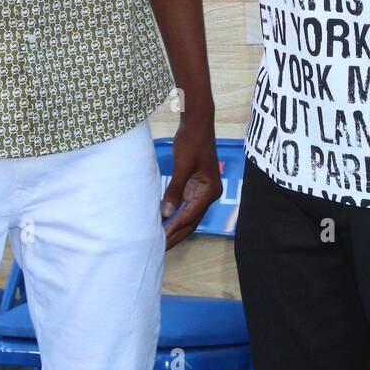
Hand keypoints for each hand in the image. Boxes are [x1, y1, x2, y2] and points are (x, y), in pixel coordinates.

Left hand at [160, 108, 221, 250]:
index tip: (161, 240)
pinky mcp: (194, 186)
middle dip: (176, 234)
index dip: (175, 229)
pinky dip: (174, 215)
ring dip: (175, 227)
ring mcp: (202, 191)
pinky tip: (163, 222)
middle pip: (191, 220)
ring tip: (159, 240)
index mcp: (210, 191)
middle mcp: (209, 194)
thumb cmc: (192, 140)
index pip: (190, 216)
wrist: (197, 122)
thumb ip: (175, 190)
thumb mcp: (182, 165)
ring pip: (188, 215)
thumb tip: (166, 214)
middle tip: (159, 248)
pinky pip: (184, 205)